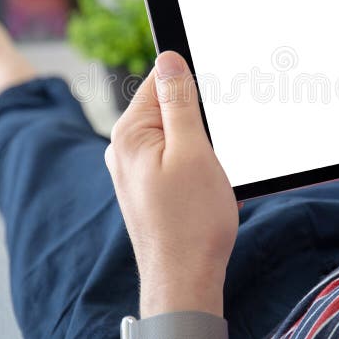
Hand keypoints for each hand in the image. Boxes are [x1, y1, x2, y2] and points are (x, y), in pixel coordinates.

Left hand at [105, 51, 237, 317]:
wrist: (184, 279)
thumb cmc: (191, 221)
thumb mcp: (193, 150)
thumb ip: (178, 102)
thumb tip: (169, 59)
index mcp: (129, 133)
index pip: (160, 81)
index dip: (192, 86)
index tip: (214, 103)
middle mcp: (124, 149)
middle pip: (168, 109)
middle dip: (199, 122)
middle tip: (214, 150)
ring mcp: (133, 170)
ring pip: (176, 137)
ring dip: (200, 148)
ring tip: (209, 177)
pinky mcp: (147, 188)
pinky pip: (175, 160)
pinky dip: (195, 167)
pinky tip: (205, 189)